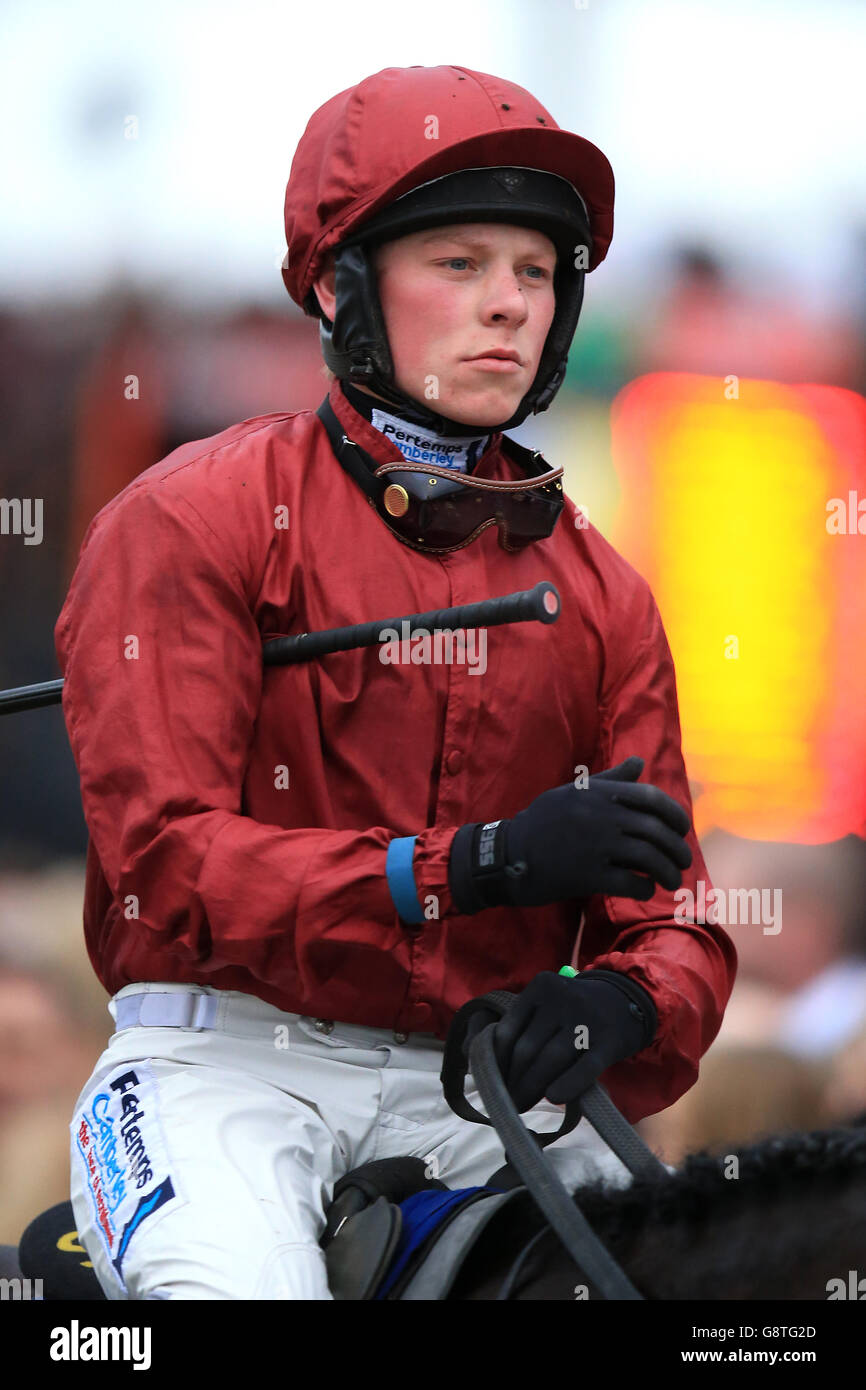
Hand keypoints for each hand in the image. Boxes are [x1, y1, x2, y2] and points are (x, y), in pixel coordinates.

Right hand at [448, 755, 692, 913]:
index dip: (675, 814)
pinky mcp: (587, 875)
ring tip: (671, 880)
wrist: (508, 853)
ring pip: (648, 858)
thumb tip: (639, 762)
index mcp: (598, 793)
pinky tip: (645, 889)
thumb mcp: (574, 792)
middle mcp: (600, 816)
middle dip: (677, 848)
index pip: (651, 798)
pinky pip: (629, 883)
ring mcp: (594, 846)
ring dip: (667, 872)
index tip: (683, 828)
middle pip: (655, 831)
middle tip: (683, 861)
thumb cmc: (544, 821)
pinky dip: (644, 888)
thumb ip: (611, 779)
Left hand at [463, 970, 655, 1113]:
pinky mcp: (608, 1041)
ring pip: (551, 1059)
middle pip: (528, 1049)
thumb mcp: (544, 1005)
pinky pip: (585, 1068)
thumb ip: (514, 1024)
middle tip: (508, 1102)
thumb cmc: (573, 1011)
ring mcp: (587, 1019)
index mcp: (540, 989)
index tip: (493, 1083)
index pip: (509, 1030)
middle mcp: (562, 999)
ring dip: (533, 1088)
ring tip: (523, 1106)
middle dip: (514, 1080)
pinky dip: (567, 1084)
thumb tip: (470, 1052)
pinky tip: (553, 1098)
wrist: (625, 1001)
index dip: (498, 1062)